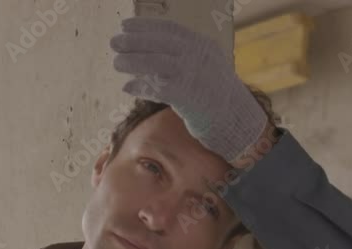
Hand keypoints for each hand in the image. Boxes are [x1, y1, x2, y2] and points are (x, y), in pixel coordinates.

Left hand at [110, 17, 268, 163]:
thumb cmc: (216, 96)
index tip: (125, 25)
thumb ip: (181, 60)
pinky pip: (159, 88)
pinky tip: (128, 87)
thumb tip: (147, 56)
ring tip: (116, 62)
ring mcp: (195, 76)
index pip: (170, 30)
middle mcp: (199, 57)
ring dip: (134, 62)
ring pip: (157, 63)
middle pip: (161, 43)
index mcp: (203, 46)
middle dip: (135, 41)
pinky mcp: (190, 97)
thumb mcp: (204, 69)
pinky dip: (142, 87)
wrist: (237, 121)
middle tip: (114, 42)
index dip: (145, 26)